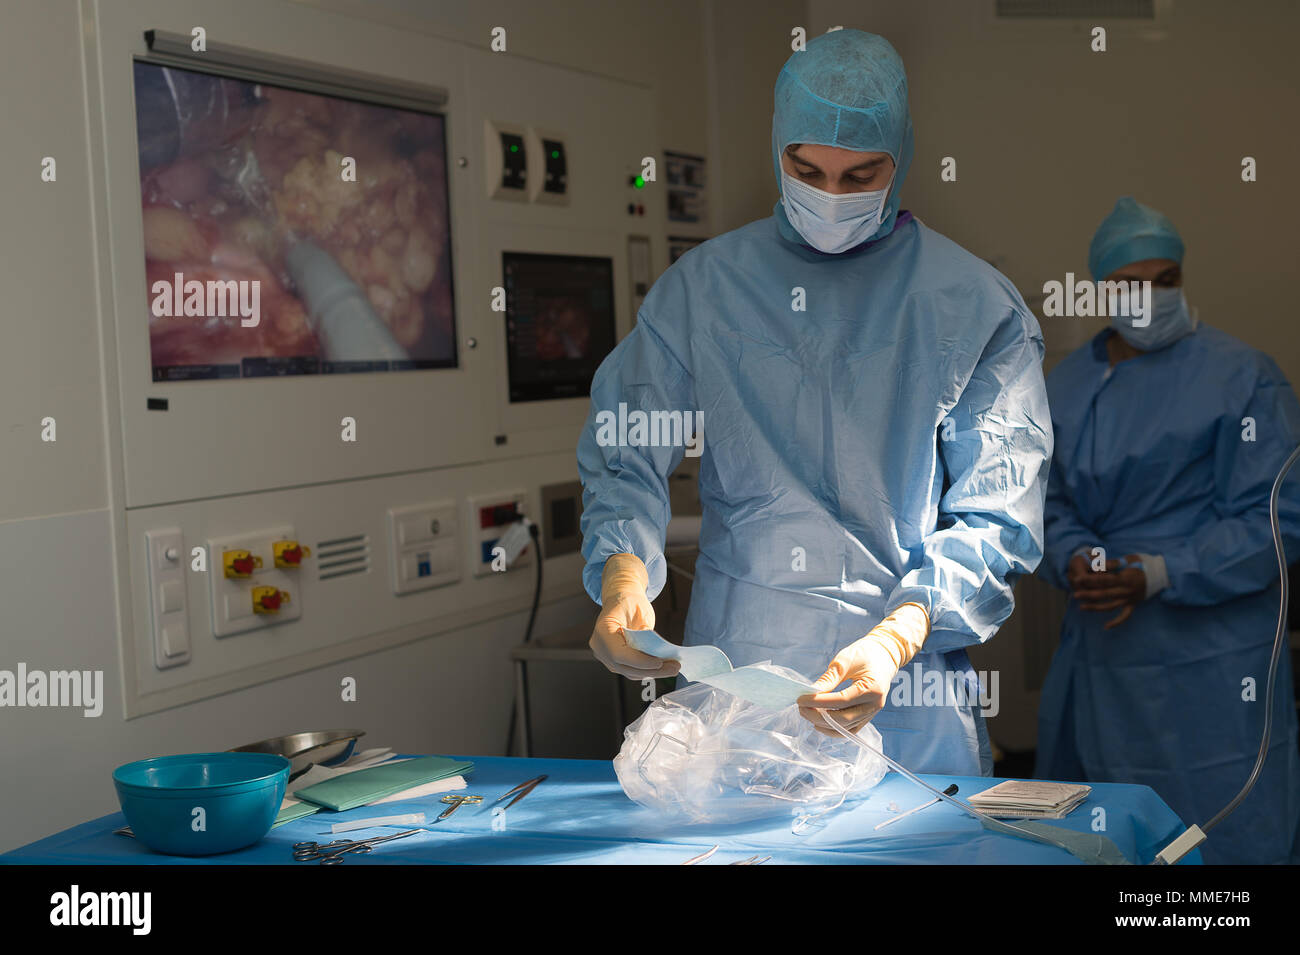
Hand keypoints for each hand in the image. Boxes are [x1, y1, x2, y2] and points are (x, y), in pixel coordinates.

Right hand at [588, 553, 679, 679]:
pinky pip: (630, 670)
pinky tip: (663, 667)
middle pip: (625, 667)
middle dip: (651, 670)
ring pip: (629, 672)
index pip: (619, 654)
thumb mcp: (641, 613)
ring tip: (672, 668)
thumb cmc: (630, 602)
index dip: (640, 662)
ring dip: (652, 672)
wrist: (621, 599)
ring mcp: (604, 656)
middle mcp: (600, 646)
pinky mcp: (613, 661)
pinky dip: (646, 670)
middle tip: (674, 668)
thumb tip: (659, 656)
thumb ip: (646, 636)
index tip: (659, 663)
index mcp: (603, 630)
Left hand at [798, 637, 899, 735]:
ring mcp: (873, 712)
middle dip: (818, 716)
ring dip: (824, 724)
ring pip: (846, 727)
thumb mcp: (845, 660)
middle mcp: (874, 705)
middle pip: (843, 719)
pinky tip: (819, 723)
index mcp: (871, 688)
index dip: (819, 702)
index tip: (801, 699)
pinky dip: (834, 729)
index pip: (841, 701)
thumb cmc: (865, 653)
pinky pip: (851, 729)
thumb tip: (811, 692)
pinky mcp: (868, 715)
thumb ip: (829, 678)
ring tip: (807, 714)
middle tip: (801, 707)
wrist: (885, 655)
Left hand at [1071, 554, 1145, 629]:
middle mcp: (1127, 590)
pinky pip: (1124, 616)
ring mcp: (1130, 599)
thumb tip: (1098, 565)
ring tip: (1082, 607)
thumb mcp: (1128, 560)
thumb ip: (1113, 564)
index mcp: (1125, 578)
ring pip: (1110, 606)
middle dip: (1088, 594)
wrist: (1160, 573)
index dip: (1090, 579)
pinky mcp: (1133, 604)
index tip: (1078, 579)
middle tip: (1075, 595)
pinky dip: (1116, 622)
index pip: (1104, 580)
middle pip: (1104, 594)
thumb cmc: (1142, 564)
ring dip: (1095, 607)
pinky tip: (1106, 626)